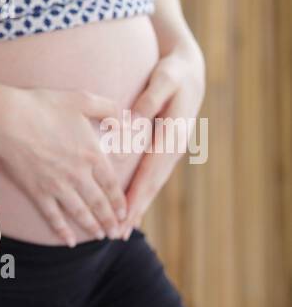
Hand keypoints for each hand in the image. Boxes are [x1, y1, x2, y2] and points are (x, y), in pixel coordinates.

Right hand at [0, 87, 129, 243]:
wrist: (8, 119)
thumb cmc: (43, 106)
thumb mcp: (82, 99)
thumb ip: (109, 110)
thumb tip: (127, 124)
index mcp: (92, 154)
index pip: (112, 185)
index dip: (120, 202)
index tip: (126, 213)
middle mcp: (78, 175)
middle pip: (99, 203)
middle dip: (110, 220)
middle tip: (117, 232)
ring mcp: (57, 186)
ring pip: (80, 213)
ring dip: (92, 227)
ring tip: (100, 236)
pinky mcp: (37, 192)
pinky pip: (53, 217)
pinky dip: (62, 231)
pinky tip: (69, 241)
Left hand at [120, 42, 205, 235]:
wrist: (190, 70)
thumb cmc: (173, 73)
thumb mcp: (164, 79)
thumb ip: (151, 100)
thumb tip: (135, 122)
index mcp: (172, 137)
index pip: (150, 173)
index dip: (136, 196)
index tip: (123, 216)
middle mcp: (172, 150)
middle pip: (151, 186)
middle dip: (134, 212)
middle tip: (117, 235)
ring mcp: (170, 152)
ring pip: (152, 185)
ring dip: (137, 208)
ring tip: (121, 231)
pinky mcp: (164, 149)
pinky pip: (151, 177)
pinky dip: (141, 194)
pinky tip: (132, 209)